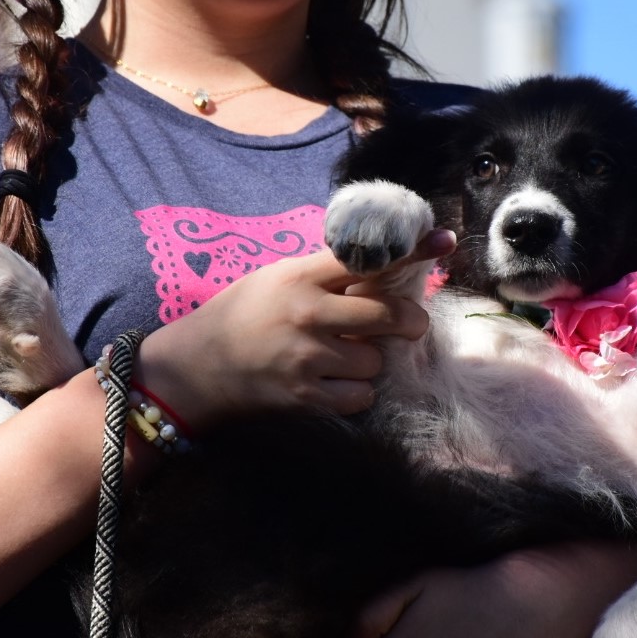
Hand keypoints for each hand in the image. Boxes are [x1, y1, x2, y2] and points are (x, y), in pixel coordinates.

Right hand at [136, 229, 454, 430]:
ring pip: (373, 360)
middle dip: (408, 320)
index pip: (365, 257)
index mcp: (300, 276)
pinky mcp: (303, 396)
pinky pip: (359, 395)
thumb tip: (380, 265)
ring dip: (369, 361)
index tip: (443, 240)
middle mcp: (306, 314)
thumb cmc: (241, 315)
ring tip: (346, 357)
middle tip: (411, 324)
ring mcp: (306, 357)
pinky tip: (338, 382)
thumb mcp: (277, 278)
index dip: (409, 249)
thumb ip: (324, 273)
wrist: (194, 367)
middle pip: (386, 313)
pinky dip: (356, 392)